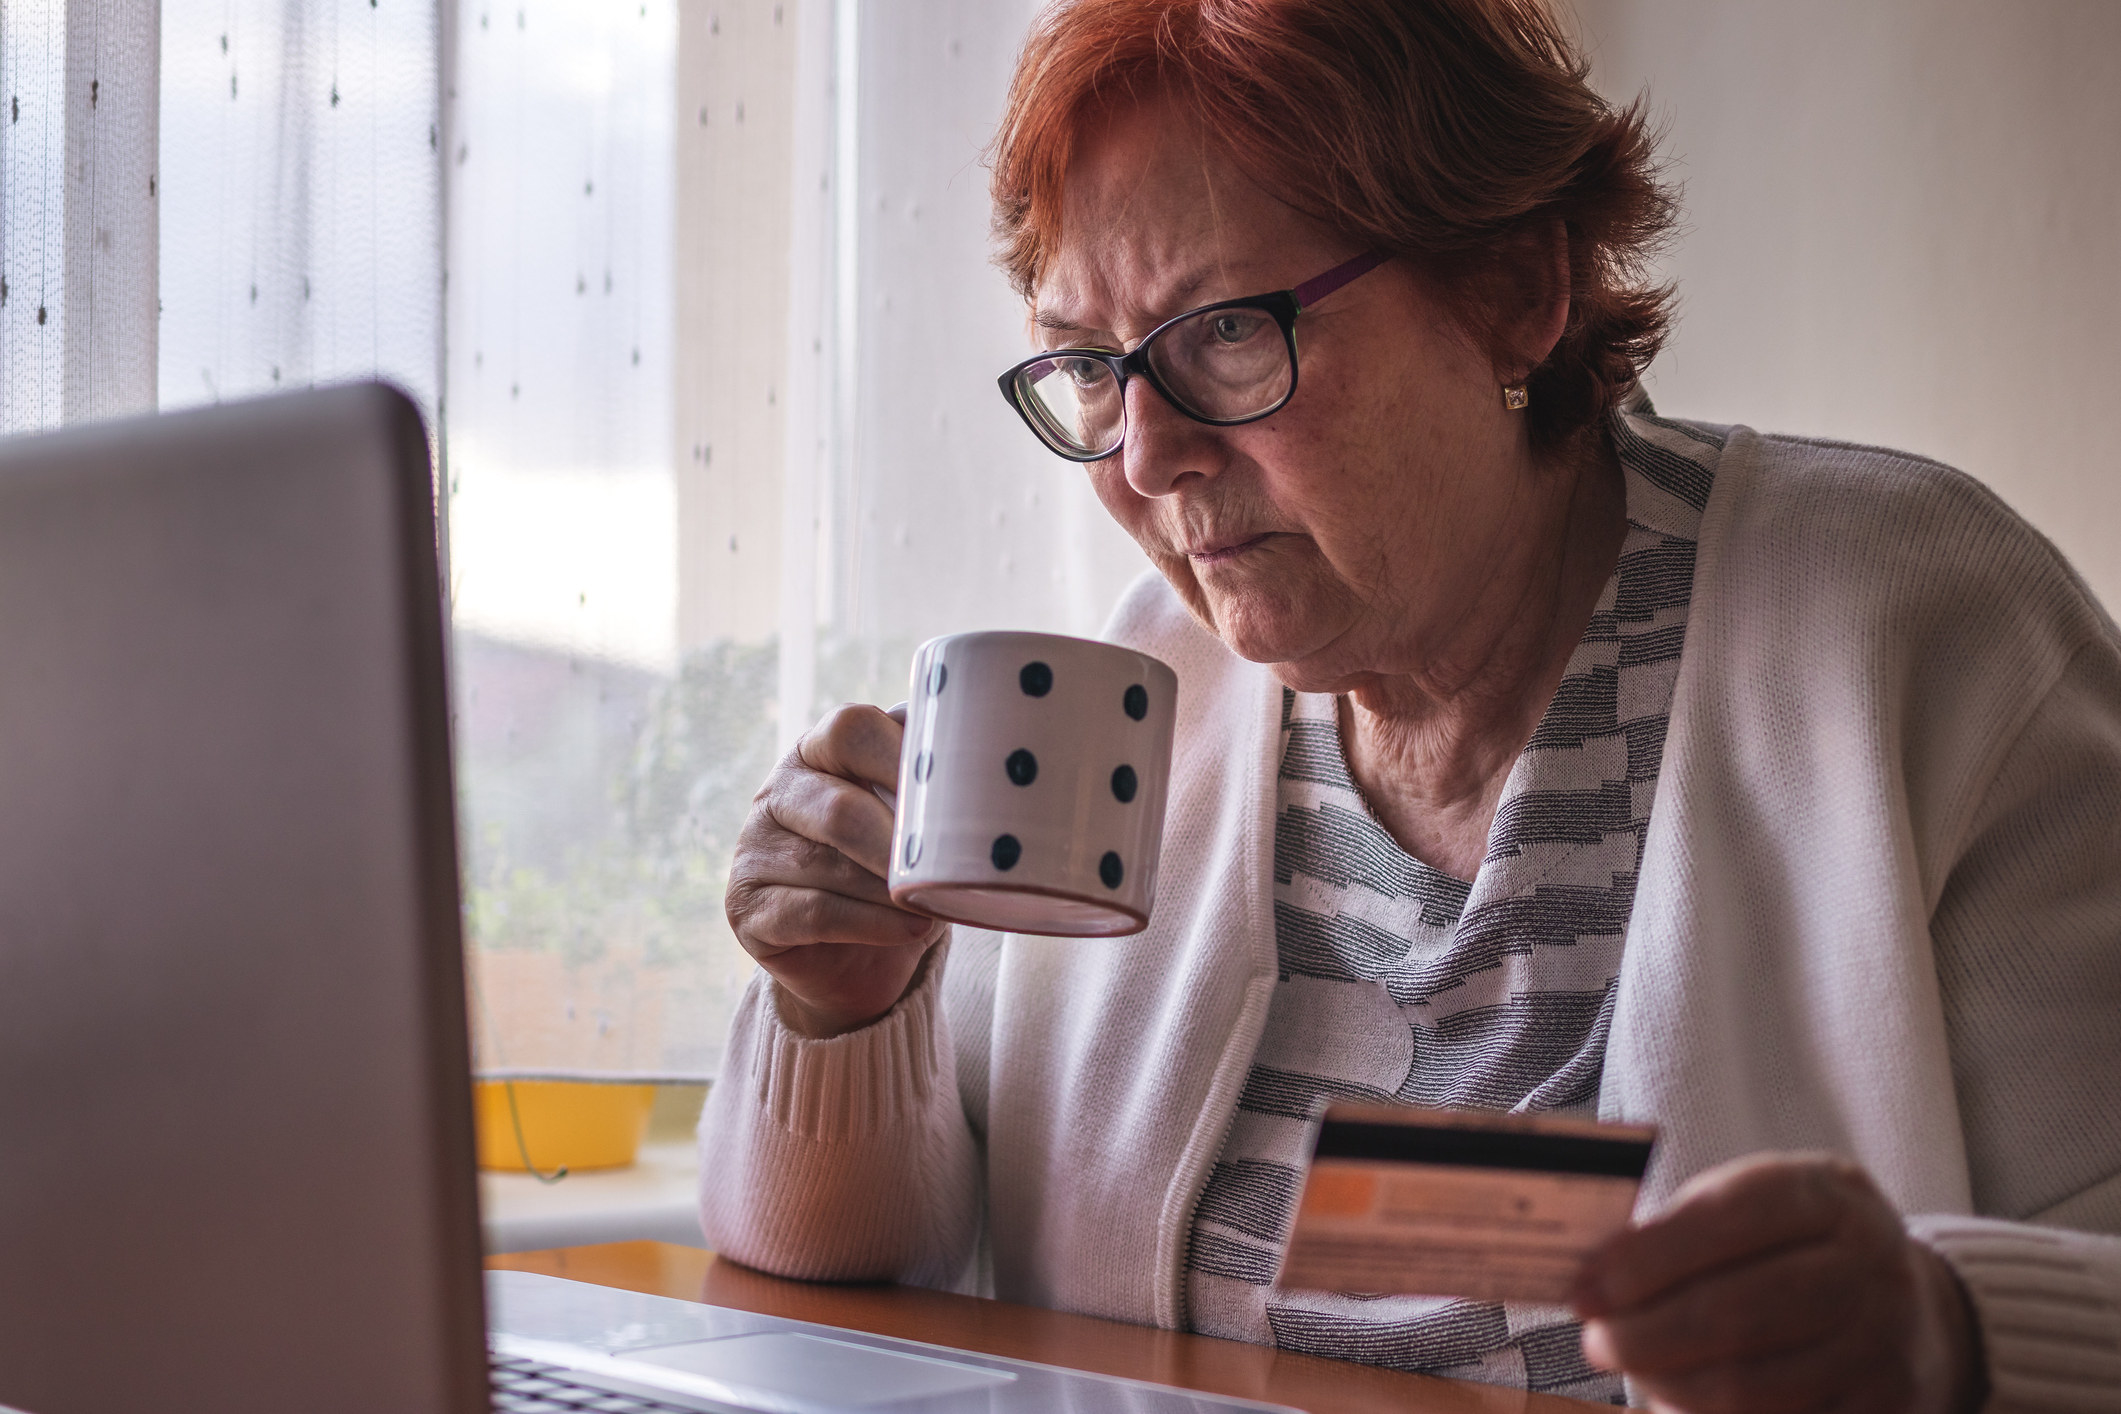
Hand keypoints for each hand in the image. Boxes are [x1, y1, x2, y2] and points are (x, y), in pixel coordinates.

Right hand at [724, 704, 944, 1037]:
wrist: (855, 959)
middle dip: (898, 842)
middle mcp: (776, 792)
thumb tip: (1002, 743)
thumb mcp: (914, 819)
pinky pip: (813, 912)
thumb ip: (934, 778)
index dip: (902, 756)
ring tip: (938, 904)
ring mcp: (754, 850)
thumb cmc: (894, 871)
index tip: (955, 791)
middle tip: (947, 867)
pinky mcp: (747, 908)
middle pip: (838, 808)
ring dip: (890, 890)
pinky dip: (871, 923)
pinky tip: (910, 928)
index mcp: (817, 750)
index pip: (851, 730)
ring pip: (825, 865)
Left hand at [1571, 1152, 1984, 1413]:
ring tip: (1636, 1369)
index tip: (1587, 1287)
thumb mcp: (1751, 1207)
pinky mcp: (1886, 1409)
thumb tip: (1592, 1275)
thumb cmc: (1796, 1246)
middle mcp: (1869, 1267)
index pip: (1726, 1221)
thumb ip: (1677, 1231)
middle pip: (1737, 1312)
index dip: (1647, 1259)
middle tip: (1598, 1340)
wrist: (1911, 1305)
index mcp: (1827, 1196)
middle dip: (1648, 1333)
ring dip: (1673, 1385)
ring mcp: (1885, 1345)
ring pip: (1754, 1385)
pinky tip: (1681, 1403)